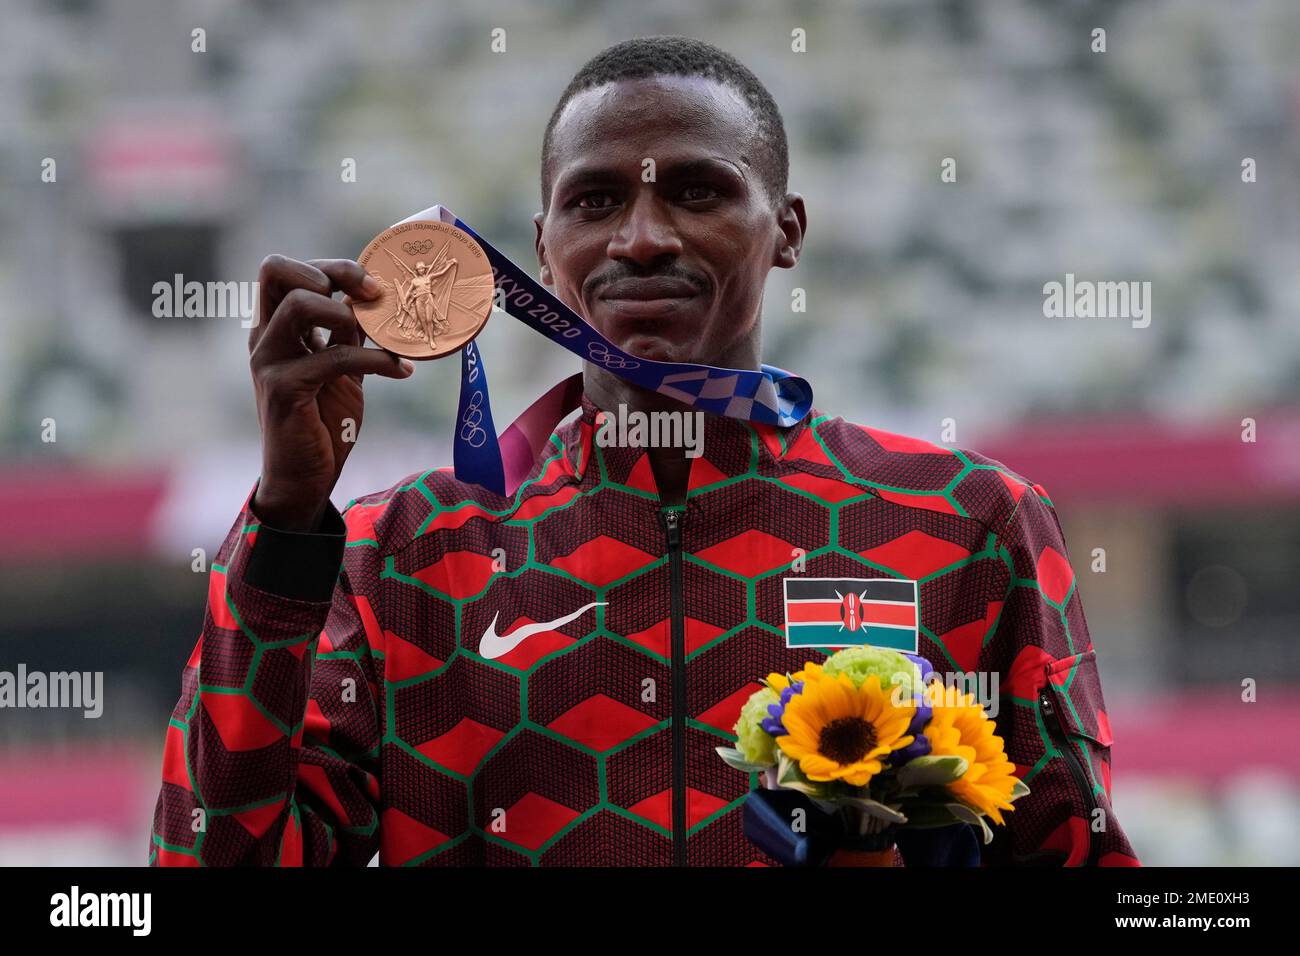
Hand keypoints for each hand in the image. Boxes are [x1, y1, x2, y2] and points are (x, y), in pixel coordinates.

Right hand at [247, 255, 412, 529]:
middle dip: (334, 271)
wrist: (305, 476)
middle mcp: (264, 336)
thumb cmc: (322, 421)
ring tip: (384, 337)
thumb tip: (374, 301)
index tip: (375, 288)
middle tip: (374, 295)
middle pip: (275, 268)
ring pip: (300, 304)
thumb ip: (349, 335)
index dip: (334, 268)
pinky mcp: (284, 388)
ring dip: (349, 313)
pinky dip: (376, 360)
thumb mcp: (341, 368)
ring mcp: (269, 360)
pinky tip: (402, 371)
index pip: (287, 270)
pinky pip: (334, 356)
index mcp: (274, 326)